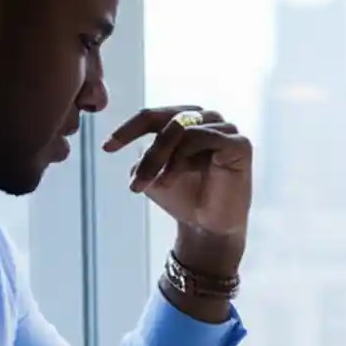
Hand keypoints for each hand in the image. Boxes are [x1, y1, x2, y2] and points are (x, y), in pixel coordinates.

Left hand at [103, 106, 252, 237]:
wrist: (208, 229)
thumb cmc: (184, 198)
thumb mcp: (153, 175)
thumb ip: (142, 156)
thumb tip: (126, 147)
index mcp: (186, 120)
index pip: (153, 115)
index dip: (127, 129)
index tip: (106, 148)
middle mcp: (207, 119)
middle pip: (167, 119)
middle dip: (148, 151)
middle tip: (134, 182)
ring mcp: (226, 129)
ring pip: (182, 127)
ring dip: (161, 156)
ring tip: (152, 184)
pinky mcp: (239, 144)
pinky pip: (204, 138)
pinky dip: (182, 158)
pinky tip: (170, 179)